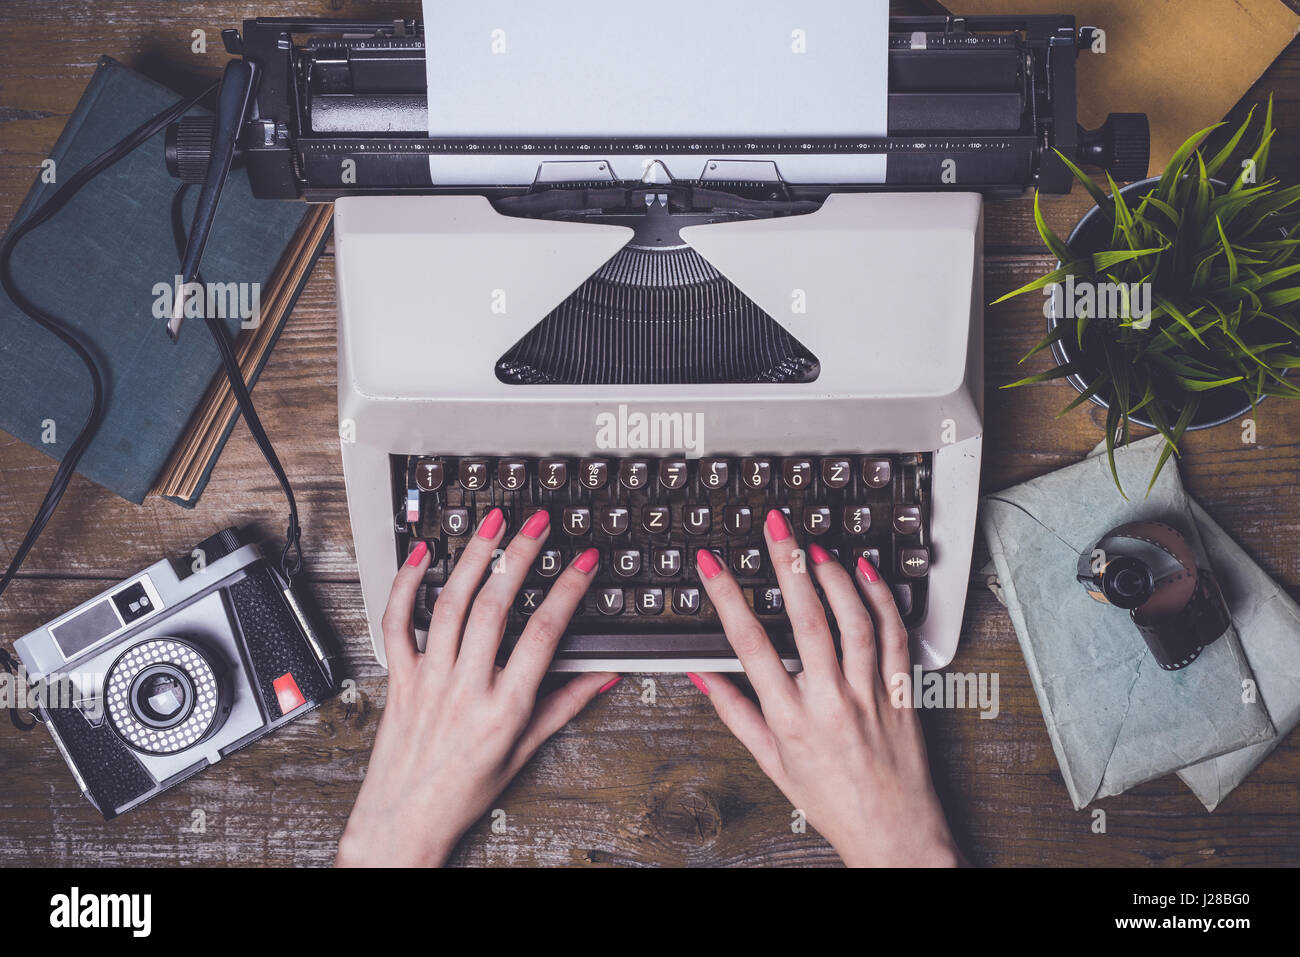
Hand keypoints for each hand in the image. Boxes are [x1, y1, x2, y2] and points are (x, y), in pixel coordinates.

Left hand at [336, 508, 617, 866]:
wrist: (404, 822)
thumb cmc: (464, 792)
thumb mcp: (525, 751)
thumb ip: (566, 706)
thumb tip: (604, 676)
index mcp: (504, 709)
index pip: (544, 634)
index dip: (568, 591)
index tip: (584, 561)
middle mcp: (465, 688)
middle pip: (495, 606)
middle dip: (521, 555)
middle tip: (539, 522)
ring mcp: (428, 679)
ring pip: (450, 604)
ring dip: (473, 556)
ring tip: (493, 523)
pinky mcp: (398, 678)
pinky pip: (397, 623)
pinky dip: (406, 584)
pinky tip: (423, 555)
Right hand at [691, 509, 963, 867]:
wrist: (894, 835)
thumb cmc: (831, 801)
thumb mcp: (771, 763)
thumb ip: (736, 713)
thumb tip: (703, 676)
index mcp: (790, 719)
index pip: (750, 646)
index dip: (727, 597)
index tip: (711, 564)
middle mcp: (831, 702)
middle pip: (808, 620)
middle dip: (787, 564)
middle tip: (775, 525)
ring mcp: (871, 695)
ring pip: (856, 621)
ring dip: (834, 575)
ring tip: (814, 545)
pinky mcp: (903, 693)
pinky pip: (896, 636)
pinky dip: (881, 598)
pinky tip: (865, 571)